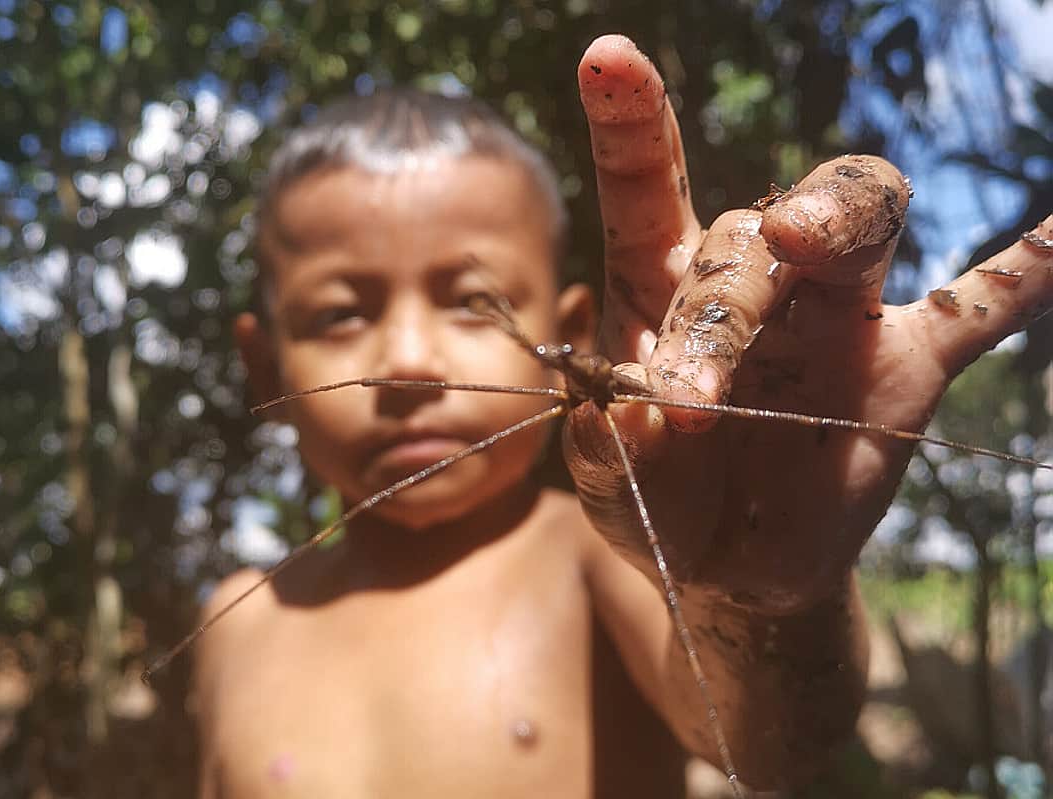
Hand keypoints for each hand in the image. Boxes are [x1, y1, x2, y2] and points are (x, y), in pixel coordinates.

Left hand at [563, 34, 1052, 613]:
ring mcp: (837, 316)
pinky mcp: (906, 366)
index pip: (646, 189)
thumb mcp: (617, 494)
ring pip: (856, 218)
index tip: (606, 58)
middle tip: (687, 402)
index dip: (629, 125)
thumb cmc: (661, 504)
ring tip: (805, 239)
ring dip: (833, 224)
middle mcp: (753, 281)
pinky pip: (978, 306)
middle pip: (750, 235)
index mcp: (661, 291)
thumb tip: (611, 421)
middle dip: (718, 312)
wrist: (736, 563)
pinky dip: (1024, 271)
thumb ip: (604, 458)